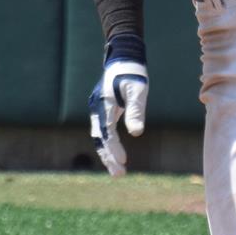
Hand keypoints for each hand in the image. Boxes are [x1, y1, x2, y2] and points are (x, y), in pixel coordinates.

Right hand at [87, 56, 148, 176]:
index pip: (106, 131)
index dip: (114, 147)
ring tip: (117, 171)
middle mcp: (96, 108)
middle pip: (99, 138)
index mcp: (104, 103)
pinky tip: (115, 156)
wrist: (124, 59)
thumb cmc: (133, 74)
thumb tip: (137, 133)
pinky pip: (101, 132)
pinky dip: (107, 145)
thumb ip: (136, 111)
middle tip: (119, 175)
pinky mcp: (101, 110)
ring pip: (98, 137)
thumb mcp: (138, 91)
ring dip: (107, 154)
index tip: (123, 161)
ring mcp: (97, 109)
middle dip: (108, 157)